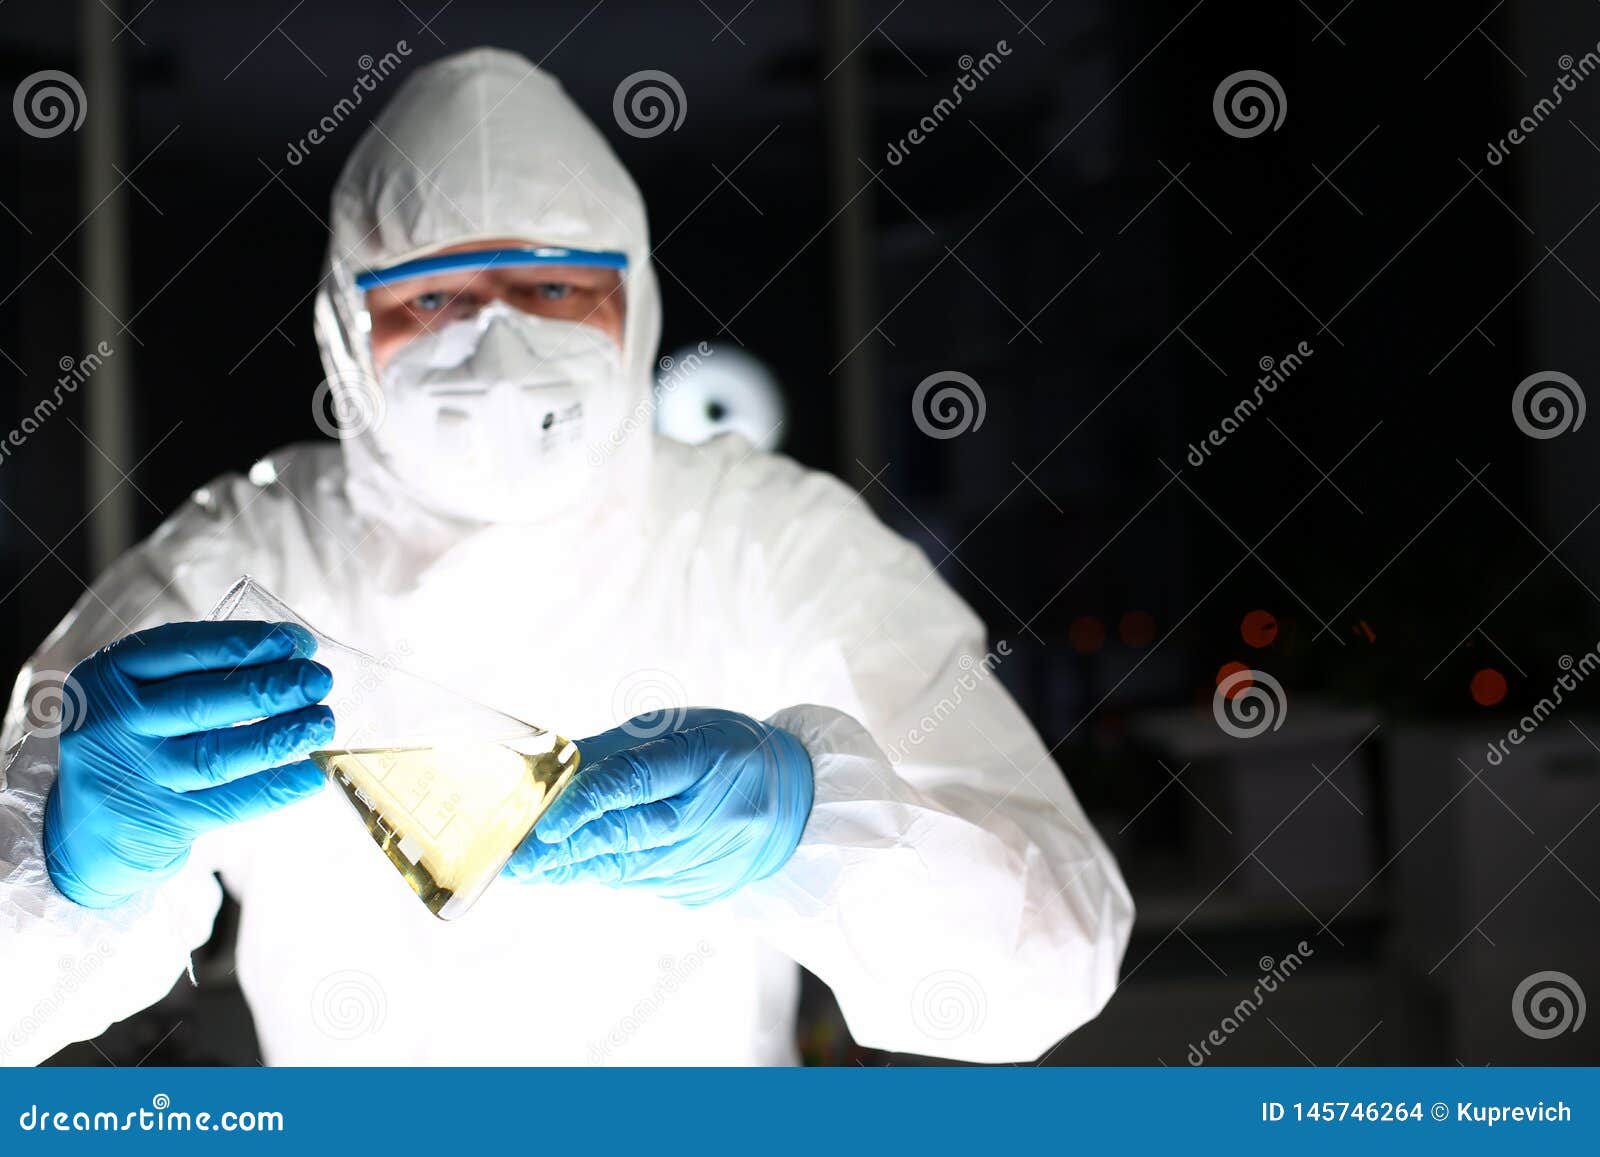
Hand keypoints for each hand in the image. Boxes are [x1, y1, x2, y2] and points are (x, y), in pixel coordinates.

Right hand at [44, 621, 334, 907]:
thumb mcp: (138, 695)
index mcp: (106, 678)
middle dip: (269, 688)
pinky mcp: (159, 822)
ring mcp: (133, 778)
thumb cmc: (134, 740)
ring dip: (279, 737)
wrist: (83, 828)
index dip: (243, 643)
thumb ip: (196, 672)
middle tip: (318, 680)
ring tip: (322, 723)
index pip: (178, 650)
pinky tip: (312, 772)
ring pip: (216, 755)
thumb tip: (292, 658)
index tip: (295, 641)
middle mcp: (112, 726)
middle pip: (200, 703)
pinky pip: (228, 803)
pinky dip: (276, 787)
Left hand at [503, 708, 812, 904]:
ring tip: (528, 868)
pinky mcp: (706, 887)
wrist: (800, 801)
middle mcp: (713, 815)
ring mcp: (712, 858)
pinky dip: (603, 875)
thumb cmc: (731, 752)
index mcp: (709, 759)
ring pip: (630, 867)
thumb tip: (552, 769)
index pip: (639, 782)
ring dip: (574, 867)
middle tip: (518, 857)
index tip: (545, 820)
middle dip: (567, 848)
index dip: (588, 803)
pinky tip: (567, 873)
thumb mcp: (685, 731)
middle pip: (629, 834)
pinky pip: (644, 882)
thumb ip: (619, 752)